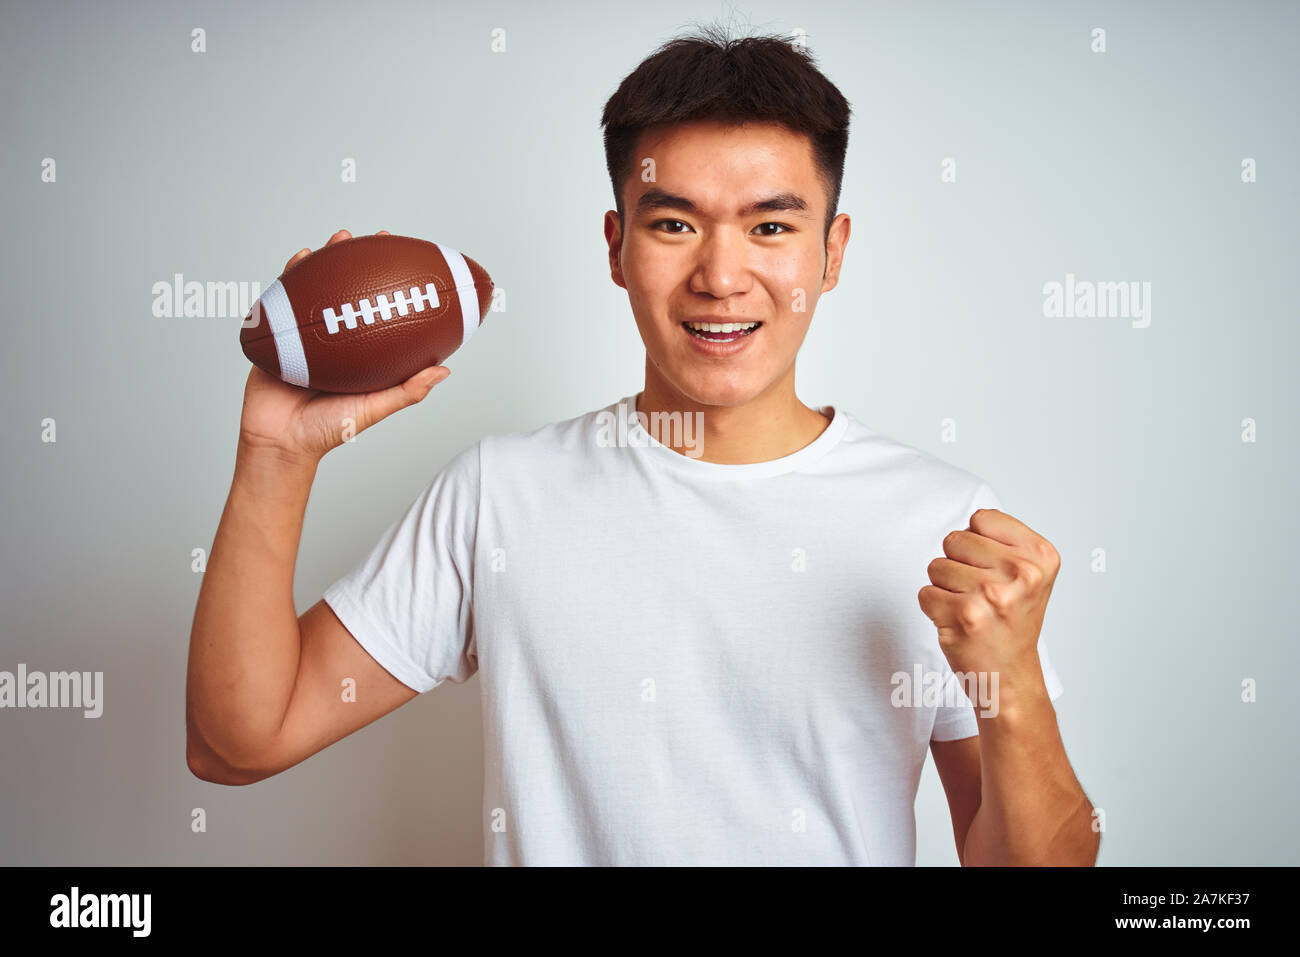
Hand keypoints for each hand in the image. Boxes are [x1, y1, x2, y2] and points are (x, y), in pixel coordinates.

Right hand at [237, 229, 450, 462]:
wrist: (279, 442)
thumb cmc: (327, 431)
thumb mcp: (373, 409)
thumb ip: (406, 391)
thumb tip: (444, 370)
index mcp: (361, 351)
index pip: (383, 311)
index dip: (399, 288)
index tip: (418, 264)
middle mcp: (335, 337)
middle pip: (352, 290)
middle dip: (366, 260)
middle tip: (382, 238)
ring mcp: (305, 331)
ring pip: (319, 287)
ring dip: (330, 258)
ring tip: (342, 238)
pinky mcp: (276, 332)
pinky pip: (282, 298)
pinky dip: (291, 275)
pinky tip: (302, 257)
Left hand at [917, 508, 1059, 697]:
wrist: (1011, 677)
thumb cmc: (1012, 621)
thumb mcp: (1030, 574)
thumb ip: (1003, 540)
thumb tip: (971, 520)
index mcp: (1042, 556)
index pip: (980, 519)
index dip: (977, 544)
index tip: (994, 570)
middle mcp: (1022, 573)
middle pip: (954, 540)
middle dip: (958, 565)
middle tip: (980, 594)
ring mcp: (992, 595)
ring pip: (936, 566)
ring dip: (945, 588)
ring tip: (970, 609)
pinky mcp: (964, 616)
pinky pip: (925, 593)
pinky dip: (934, 608)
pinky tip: (958, 623)